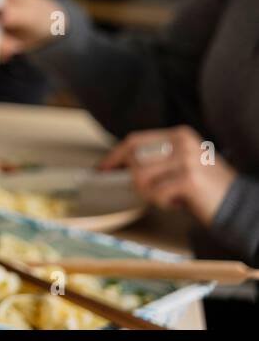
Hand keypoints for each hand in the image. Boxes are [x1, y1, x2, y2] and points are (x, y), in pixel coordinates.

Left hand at [100, 125, 237, 225]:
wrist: (238, 205)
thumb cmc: (204, 188)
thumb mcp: (181, 164)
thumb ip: (156, 159)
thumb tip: (118, 166)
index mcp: (178, 135)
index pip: (135, 140)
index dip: (115, 156)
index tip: (102, 169)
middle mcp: (182, 142)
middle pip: (134, 159)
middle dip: (136, 180)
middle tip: (154, 192)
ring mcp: (187, 159)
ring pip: (141, 177)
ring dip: (151, 194)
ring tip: (170, 196)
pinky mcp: (189, 179)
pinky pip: (156, 193)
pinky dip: (163, 203)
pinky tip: (180, 202)